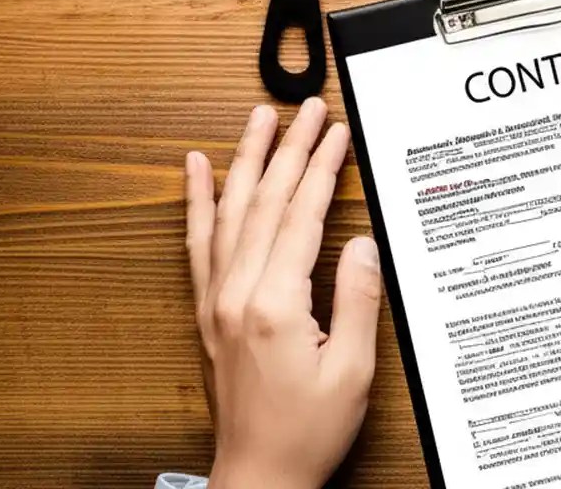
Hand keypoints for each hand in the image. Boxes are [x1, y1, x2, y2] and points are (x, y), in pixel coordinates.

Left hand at [183, 98, 382, 487]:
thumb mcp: (354, 371)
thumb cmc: (307, 431)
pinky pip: (199, 244)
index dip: (322, 169)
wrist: (260, 475)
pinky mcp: (210, 311)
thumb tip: (364, 244)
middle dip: (289, 149)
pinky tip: (196, 170)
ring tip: (259, 118)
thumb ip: (358, 301)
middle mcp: (238, 295)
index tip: (337, 133)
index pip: (301, 216)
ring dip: (245, 160)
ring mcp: (217, 301)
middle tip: (308, 108)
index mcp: (276, 306)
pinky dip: (197, 202)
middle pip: (265, 203)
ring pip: (229, 212)